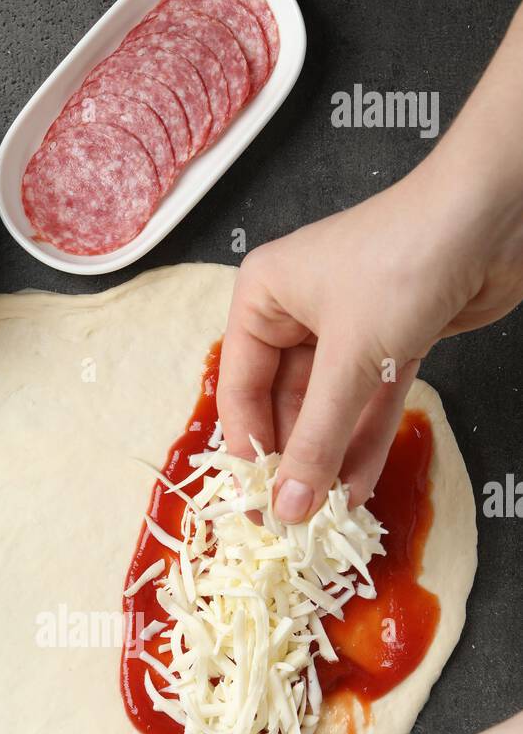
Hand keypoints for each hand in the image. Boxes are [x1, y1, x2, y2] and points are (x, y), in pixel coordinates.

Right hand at [218, 4, 522, 521]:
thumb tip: (287, 506)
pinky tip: (357, 488)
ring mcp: (346, 331)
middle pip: (282, 405)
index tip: (258, 504)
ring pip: (327, 410)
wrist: (494, 213)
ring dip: (329, 461)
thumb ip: (316, 437)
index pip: (239, 389)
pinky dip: (363, 444)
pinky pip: (366, 405)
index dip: (248, 449)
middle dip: (293, 461)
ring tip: (326, 516)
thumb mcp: (350, 359)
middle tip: (293, 520)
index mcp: (263, 298)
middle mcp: (297, 314)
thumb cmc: (405, 259)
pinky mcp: (391, 343)